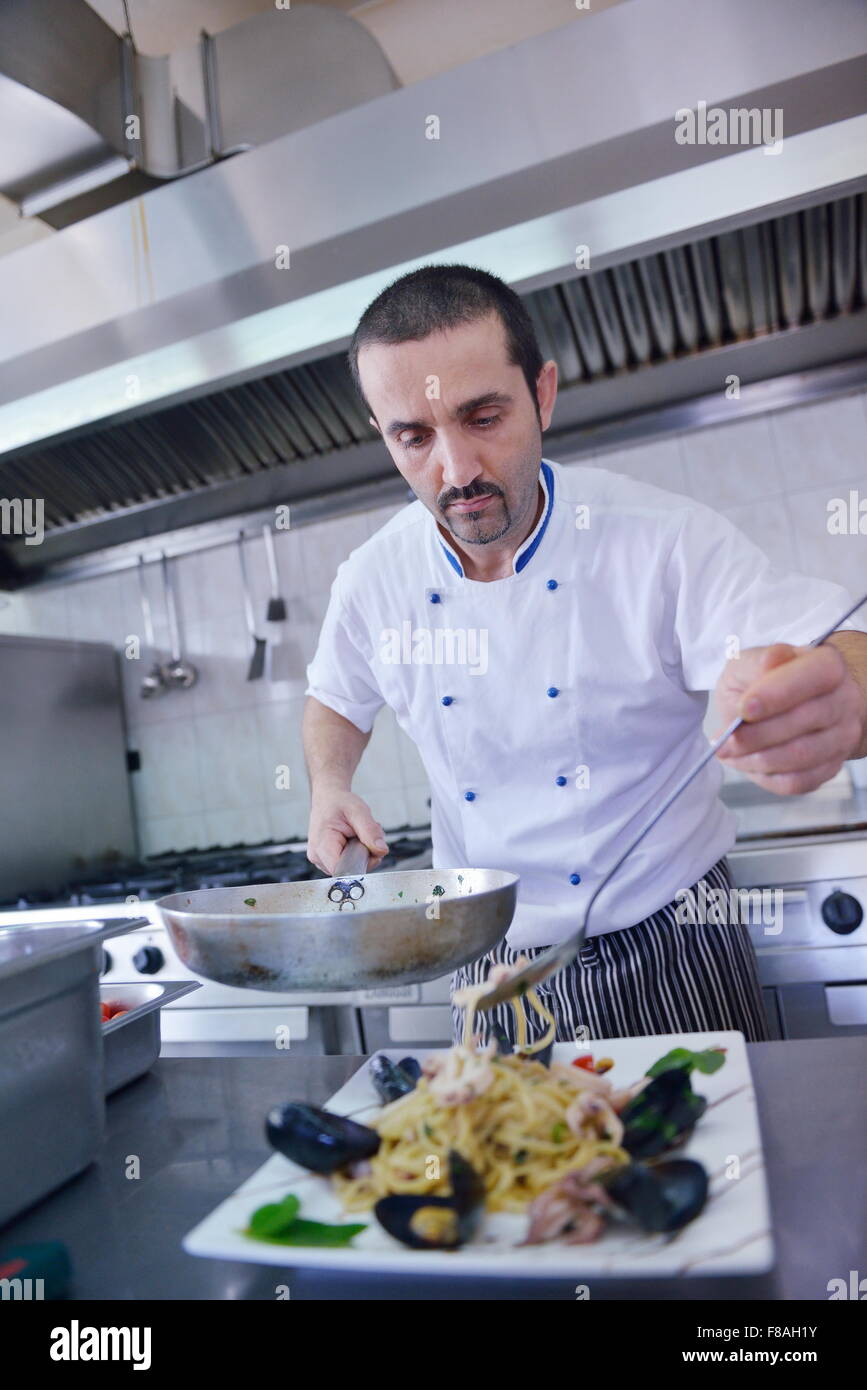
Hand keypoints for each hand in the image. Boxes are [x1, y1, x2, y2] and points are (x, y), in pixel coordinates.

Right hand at [306, 789, 388, 873]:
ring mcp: (321, 861)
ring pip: (350, 868)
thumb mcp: (358, 811)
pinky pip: (348, 864)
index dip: (362, 863)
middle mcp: (318, 857)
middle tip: (364, 835)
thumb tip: (381, 851)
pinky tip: (353, 841)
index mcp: (322, 845)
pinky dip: (355, 854)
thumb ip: (370, 831)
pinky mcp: (327, 861)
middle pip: (350, 870)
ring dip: (361, 854)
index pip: (344, 871)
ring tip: (357, 835)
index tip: (369, 848)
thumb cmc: (339, 803)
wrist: (328, 799)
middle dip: (364, 855)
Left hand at [713, 642, 864, 794]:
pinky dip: (767, 776)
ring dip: (757, 758)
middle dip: (756, 734)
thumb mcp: (749, 663)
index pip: (813, 676)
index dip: (778, 694)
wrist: (787, 707)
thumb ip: (756, 663)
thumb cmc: (764, 682)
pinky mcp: (831, 766)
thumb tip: (772, 661)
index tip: (745, 708)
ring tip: (729, 752)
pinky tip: (747, 763)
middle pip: (805, 721)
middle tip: (723, 740)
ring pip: (802, 755)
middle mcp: (843, 700)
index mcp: (827, 664)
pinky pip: (800, 781)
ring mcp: (842, 735)